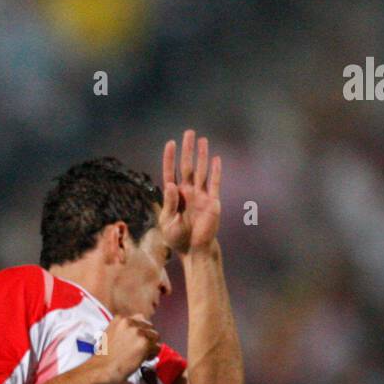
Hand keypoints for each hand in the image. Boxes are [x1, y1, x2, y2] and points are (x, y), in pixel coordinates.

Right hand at [96, 313, 159, 383]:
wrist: (102, 369)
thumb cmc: (105, 357)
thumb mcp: (110, 334)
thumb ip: (124, 330)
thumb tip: (139, 334)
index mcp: (120, 318)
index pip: (141, 319)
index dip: (141, 331)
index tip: (138, 340)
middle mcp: (130, 322)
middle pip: (150, 327)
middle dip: (148, 337)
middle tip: (141, 349)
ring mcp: (138, 332)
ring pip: (155, 336)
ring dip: (151, 346)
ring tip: (142, 355)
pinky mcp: (144, 343)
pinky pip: (158, 348)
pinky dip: (152, 355)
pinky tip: (143, 360)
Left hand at [160, 130, 221, 254]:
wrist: (194, 250)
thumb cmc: (177, 238)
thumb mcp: (167, 221)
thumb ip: (169, 203)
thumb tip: (170, 184)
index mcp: (174, 196)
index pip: (171, 172)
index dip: (170, 158)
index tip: (170, 143)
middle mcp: (187, 192)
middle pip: (187, 166)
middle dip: (187, 149)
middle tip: (189, 133)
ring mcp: (200, 196)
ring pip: (201, 171)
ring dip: (202, 155)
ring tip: (202, 140)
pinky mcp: (212, 202)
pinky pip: (214, 184)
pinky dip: (215, 172)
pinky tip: (216, 159)